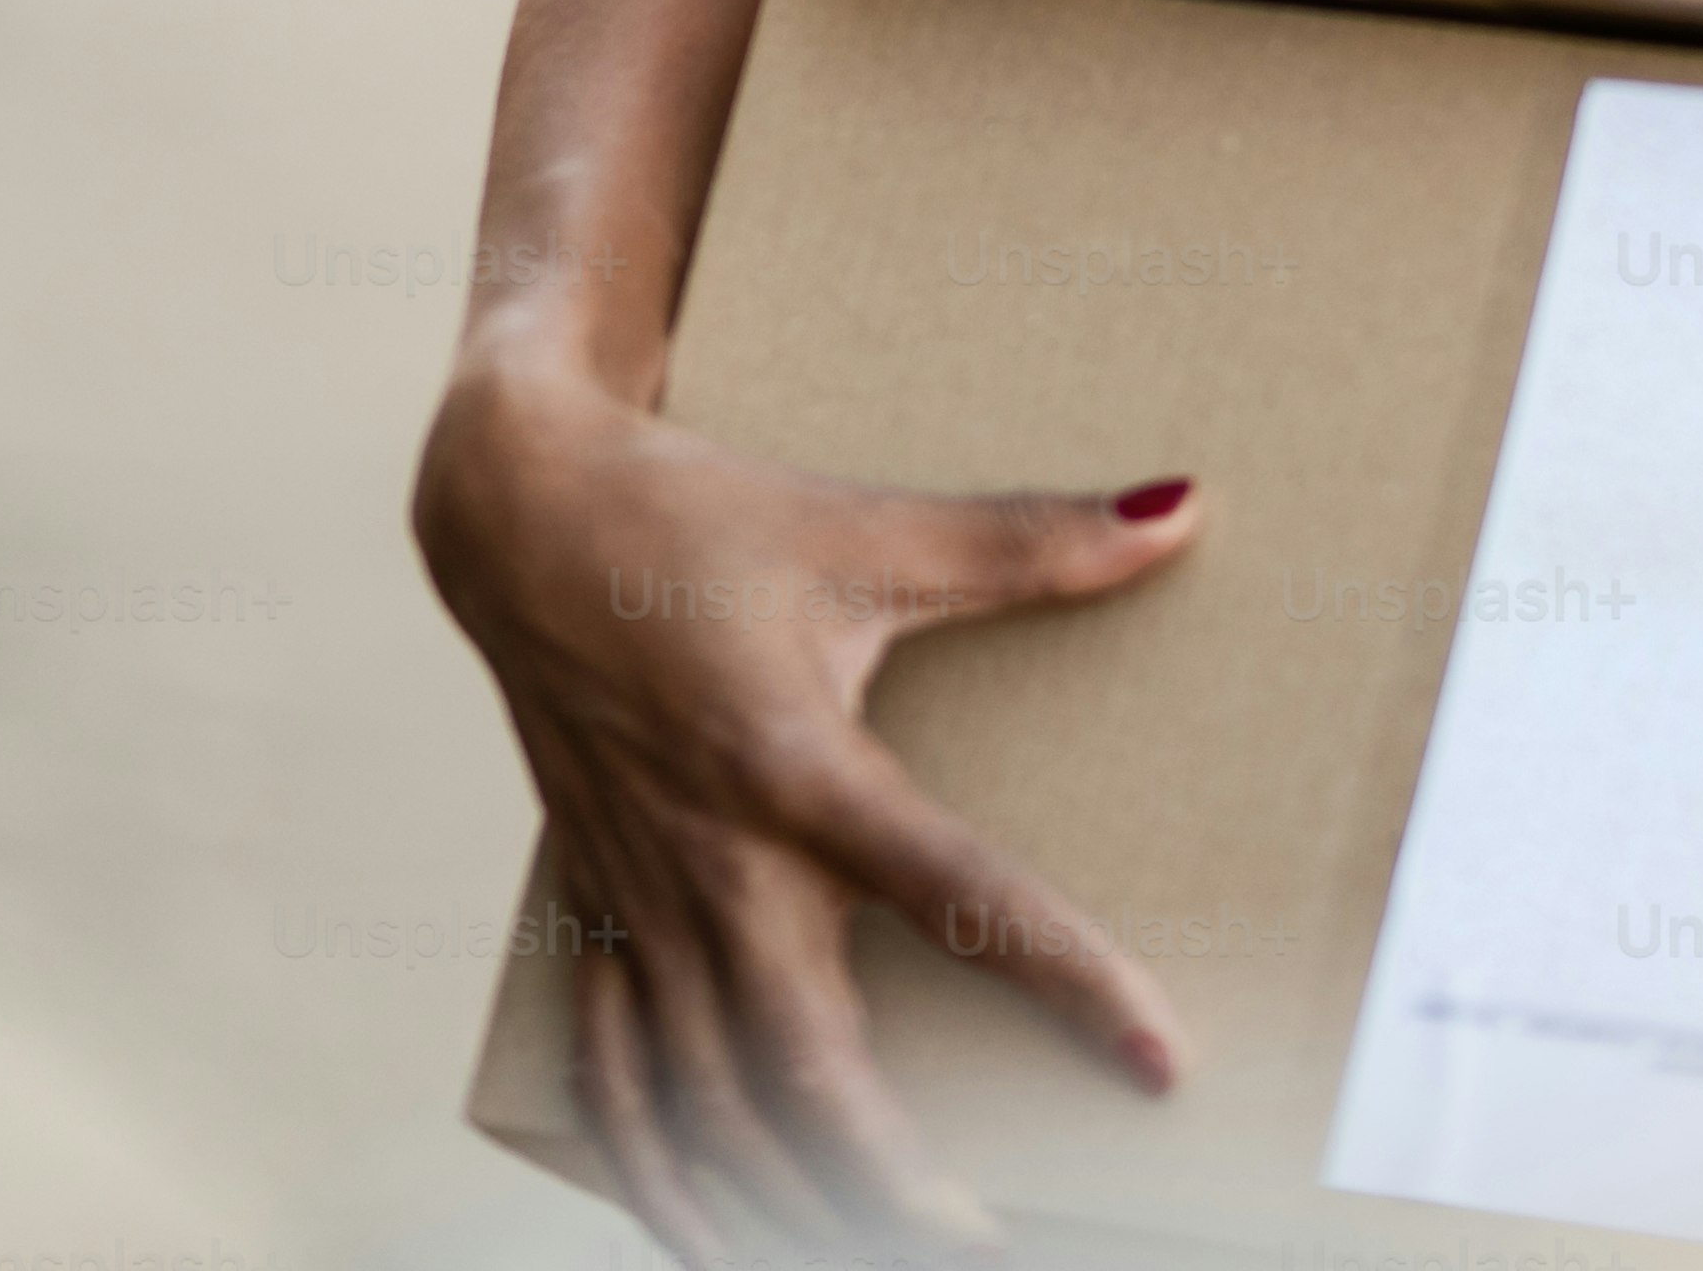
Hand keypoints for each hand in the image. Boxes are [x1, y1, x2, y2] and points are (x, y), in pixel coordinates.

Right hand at [414, 351, 1203, 1261]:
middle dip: (894, 1181)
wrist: (519, 518)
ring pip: (706, 1105)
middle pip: (804, 1070)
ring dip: (784, 1199)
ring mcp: (643, 903)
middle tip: (990, 1237)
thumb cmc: (700, 520)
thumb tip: (1183, 506)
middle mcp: (715, 863)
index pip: (954, 898)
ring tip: (878, 1252)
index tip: (1157, 1059)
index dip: (1066, 982)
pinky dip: (656, 1174)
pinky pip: (613, 1082)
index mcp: (796, 769)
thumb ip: (1030, 539)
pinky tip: (706, 1234)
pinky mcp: (596, 914)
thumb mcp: (869, 524)